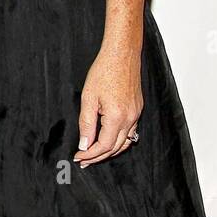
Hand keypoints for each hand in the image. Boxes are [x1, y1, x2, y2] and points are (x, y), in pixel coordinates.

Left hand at [74, 47, 141, 168]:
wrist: (122, 56)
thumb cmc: (104, 72)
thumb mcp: (89, 98)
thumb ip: (86, 123)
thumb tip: (85, 144)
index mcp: (117, 117)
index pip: (103, 145)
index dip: (90, 154)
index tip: (79, 156)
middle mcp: (130, 119)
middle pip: (115, 147)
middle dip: (98, 156)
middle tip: (83, 160)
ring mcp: (136, 115)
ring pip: (124, 142)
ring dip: (109, 151)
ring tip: (94, 155)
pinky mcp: (138, 109)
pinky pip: (130, 132)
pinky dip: (118, 140)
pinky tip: (108, 140)